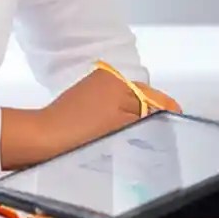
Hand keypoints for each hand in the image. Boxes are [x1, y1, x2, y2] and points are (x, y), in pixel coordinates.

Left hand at [31, 70, 180, 162]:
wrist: (41, 140)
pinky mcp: (83, 100)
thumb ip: (147, 119)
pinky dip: (116, 122)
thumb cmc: (77, 133)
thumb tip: (165, 116)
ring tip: (130, 139)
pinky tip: (112, 137)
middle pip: (141, 100)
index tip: (176, 124)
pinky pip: (110, 111)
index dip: (167, 112)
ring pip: (126, 106)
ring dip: (131, 121)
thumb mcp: (122, 127)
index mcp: (117, 79)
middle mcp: (106, 78)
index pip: (155, 96)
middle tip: (154, 137)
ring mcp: (93, 88)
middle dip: (149, 117)